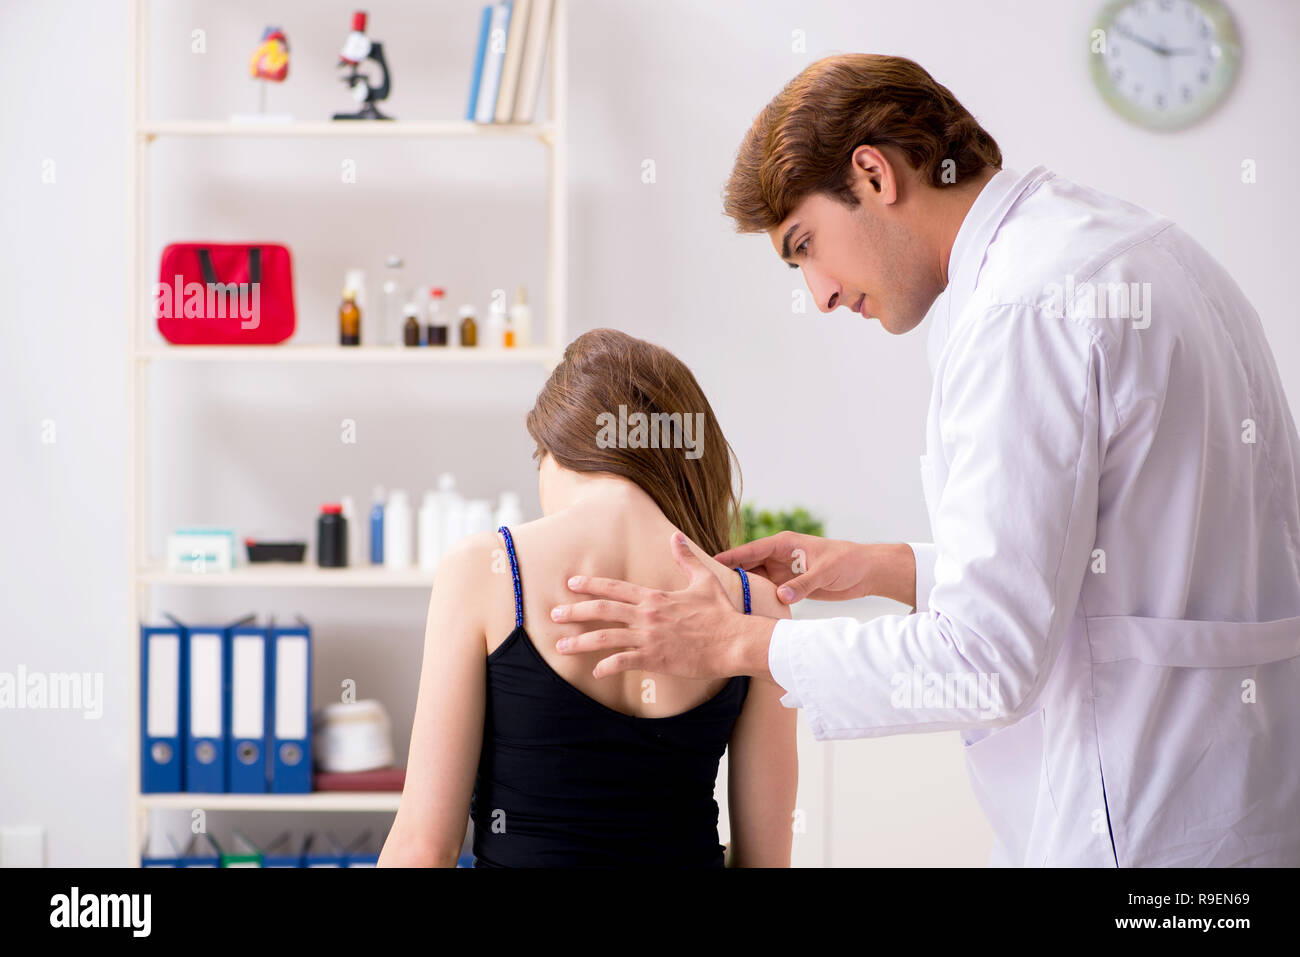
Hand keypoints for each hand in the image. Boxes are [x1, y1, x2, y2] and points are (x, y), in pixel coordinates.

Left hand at [550, 531, 774, 679]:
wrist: (734, 641)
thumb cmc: (721, 612)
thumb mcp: (703, 580)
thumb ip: (685, 558)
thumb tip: (676, 537)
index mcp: (654, 597)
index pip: (614, 588)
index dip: (590, 585)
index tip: (571, 584)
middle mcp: (646, 615)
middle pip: (601, 610)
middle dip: (574, 611)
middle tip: (554, 613)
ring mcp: (649, 637)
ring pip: (605, 637)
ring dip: (580, 642)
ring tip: (561, 646)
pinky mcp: (655, 659)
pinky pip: (623, 662)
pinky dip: (606, 667)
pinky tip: (595, 672)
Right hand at [715, 533, 912, 605]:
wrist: (866, 572)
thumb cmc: (848, 561)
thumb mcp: (825, 571)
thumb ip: (803, 584)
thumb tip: (781, 596)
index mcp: (785, 543)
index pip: (751, 549)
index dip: (730, 556)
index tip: (709, 563)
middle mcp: (780, 556)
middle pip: (747, 565)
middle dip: (730, 574)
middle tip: (708, 587)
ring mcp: (783, 572)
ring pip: (755, 580)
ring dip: (743, 589)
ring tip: (722, 602)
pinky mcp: (790, 586)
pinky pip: (768, 592)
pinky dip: (758, 599)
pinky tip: (746, 611)